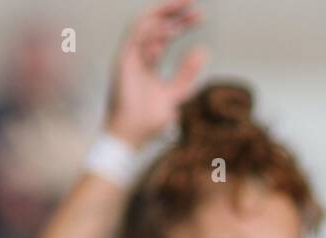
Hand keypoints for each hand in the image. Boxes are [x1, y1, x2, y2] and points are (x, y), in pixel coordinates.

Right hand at [105, 0, 206, 147]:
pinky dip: (153, 31)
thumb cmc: (149, 120)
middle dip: (172, 11)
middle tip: (193, 4)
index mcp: (147, 62)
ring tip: (185, 12)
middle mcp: (136, 56)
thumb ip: (187, 73)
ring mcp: (128, 57)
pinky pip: (136, 37)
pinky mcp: (122, 61)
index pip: (164, 35)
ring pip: (143, 26)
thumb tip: (203, 51)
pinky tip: (172, 29)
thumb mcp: (176, 94)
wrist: (131, 137)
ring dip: (164, 16)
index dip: (181, 22)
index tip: (199, 16)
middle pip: (154, 25)